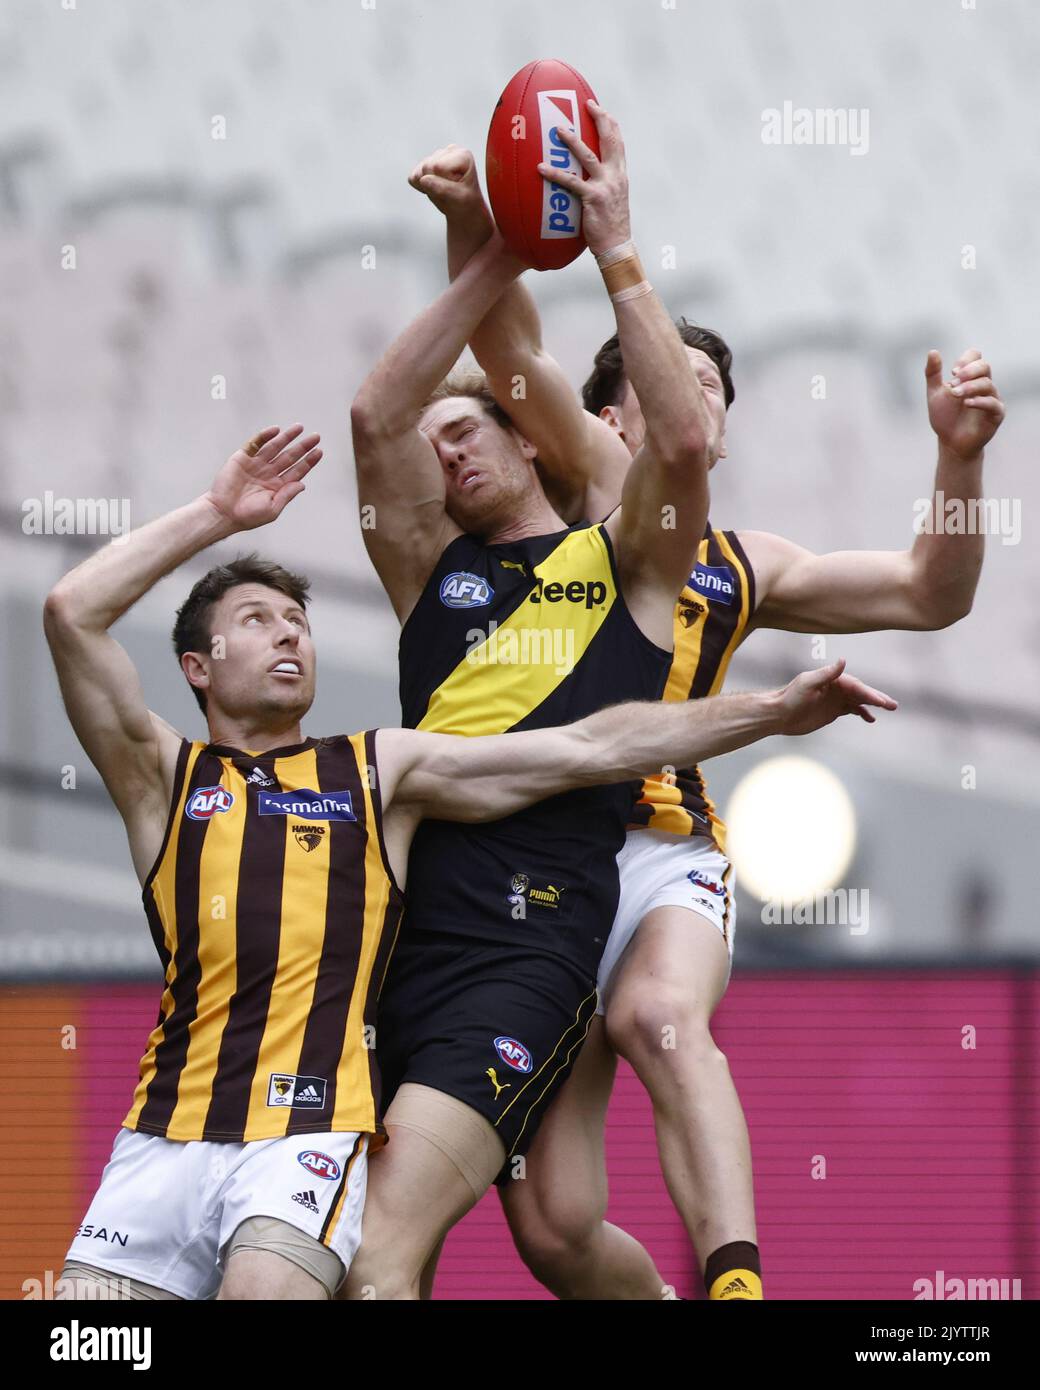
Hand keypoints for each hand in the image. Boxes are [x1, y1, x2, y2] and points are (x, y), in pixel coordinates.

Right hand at [204, 424, 321, 532]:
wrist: (223, 513)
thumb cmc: (247, 516)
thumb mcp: (273, 509)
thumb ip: (287, 495)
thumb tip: (303, 484)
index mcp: (278, 486)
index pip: (297, 471)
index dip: (308, 461)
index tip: (319, 452)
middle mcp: (269, 473)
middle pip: (289, 456)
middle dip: (302, 446)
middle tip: (316, 437)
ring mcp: (256, 464)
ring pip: (275, 447)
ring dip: (287, 437)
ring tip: (299, 428)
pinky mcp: (242, 458)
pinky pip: (256, 444)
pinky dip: (265, 436)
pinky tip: (275, 430)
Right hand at [408, 144, 487, 224]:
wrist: (463, 209)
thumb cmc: (465, 203)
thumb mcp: (459, 199)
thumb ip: (443, 189)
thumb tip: (423, 179)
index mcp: (462, 155)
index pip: (438, 167)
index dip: (443, 183)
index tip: (456, 189)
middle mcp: (450, 151)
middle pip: (427, 167)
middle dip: (435, 185)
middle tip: (448, 192)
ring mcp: (437, 156)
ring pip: (419, 173)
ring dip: (428, 188)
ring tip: (443, 191)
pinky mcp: (425, 163)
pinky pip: (412, 178)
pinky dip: (421, 188)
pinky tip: (434, 188)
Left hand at [536, 98, 630, 256]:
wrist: (617, 247)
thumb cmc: (611, 228)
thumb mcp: (610, 201)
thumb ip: (601, 185)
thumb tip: (584, 179)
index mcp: (620, 175)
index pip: (618, 142)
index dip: (610, 123)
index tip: (599, 108)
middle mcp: (616, 176)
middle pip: (609, 139)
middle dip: (599, 118)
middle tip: (586, 103)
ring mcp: (605, 186)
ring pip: (588, 155)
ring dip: (572, 140)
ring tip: (558, 129)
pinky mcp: (593, 198)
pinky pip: (570, 182)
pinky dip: (554, 174)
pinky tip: (540, 168)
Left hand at [778, 660, 896, 734]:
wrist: (779, 714)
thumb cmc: (790, 697)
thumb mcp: (807, 684)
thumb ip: (826, 673)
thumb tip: (843, 660)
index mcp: (832, 680)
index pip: (856, 686)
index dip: (870, 694)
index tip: (882, 702)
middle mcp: (836, 687)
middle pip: (862, 692)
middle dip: (878, 698)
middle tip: (893, 705)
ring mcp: (836, 699)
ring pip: (860, 700)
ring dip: (874, 704)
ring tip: (889, 708)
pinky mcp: (833, 711)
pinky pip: (853, 710)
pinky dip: (863, 713)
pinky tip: (871, 718)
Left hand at [926, 348, 1004, 460]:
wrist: (950, 442)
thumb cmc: (945, 417)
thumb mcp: (934, 394)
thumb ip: (933, 374)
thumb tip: (933, 351)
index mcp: (971, 377)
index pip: (975, 356)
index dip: (965, 360)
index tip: (952, 371)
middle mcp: (984, 384)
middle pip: (984, 366)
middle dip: (968, 371)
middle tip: (953, 382)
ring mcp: (992, 398)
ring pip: (987, 384)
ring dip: (969, 387)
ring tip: (955, 394)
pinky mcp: (996, 414)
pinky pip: (993, 403)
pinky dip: (980, 401)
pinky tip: (967, 403)